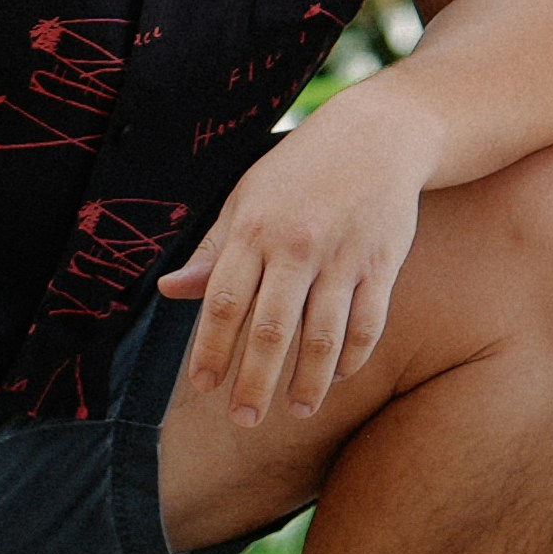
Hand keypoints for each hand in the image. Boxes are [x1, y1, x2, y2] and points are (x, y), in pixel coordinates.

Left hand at [164, 93, 438, 427]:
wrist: (380, 133)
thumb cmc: (302, 168)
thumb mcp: (248, 197)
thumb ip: (213, 249)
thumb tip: (169, 292)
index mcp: (255, 228)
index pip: (224, 302)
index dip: (211, 349)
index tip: (202, 386)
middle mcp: (297, 245)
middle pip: (271, 330)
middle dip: (254, 382)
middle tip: (244, 420)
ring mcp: (344, 256)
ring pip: (323, 336)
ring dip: (309, 382)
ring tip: (298, 411)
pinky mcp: (383, 263)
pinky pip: (369, 323)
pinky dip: (353, 357)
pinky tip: (339, 376)